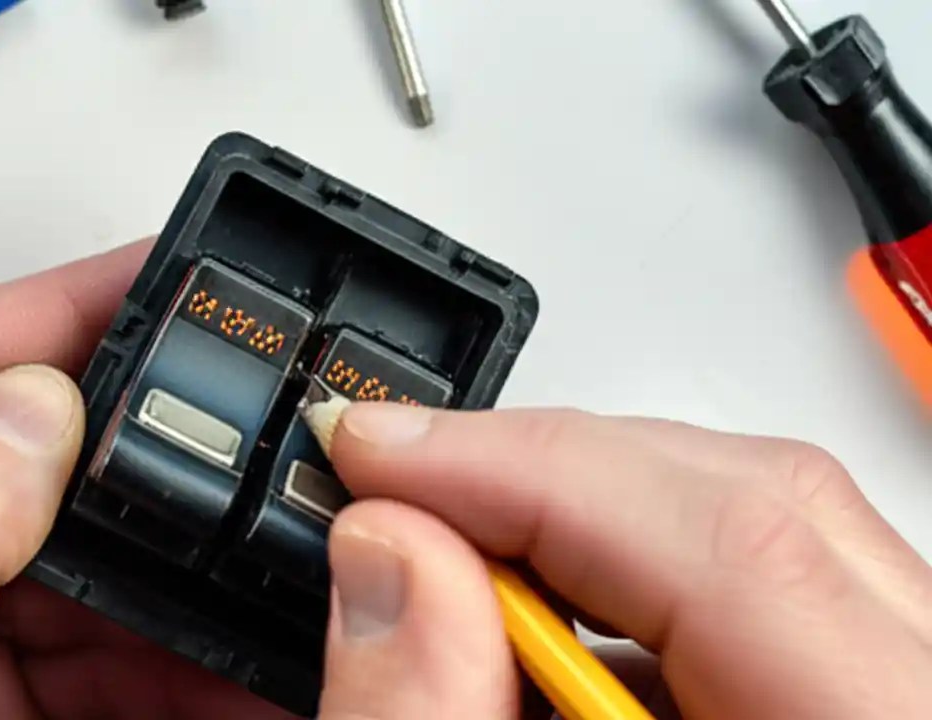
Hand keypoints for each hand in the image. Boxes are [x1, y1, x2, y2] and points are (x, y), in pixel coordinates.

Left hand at [0, 241, 291, 718]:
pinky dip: (165, 665)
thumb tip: (24, 412)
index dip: (53, 310)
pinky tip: (235, 670)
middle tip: (253, 452)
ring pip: (65, 572)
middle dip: (146, 461)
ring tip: (271, 576)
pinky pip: (79, 667)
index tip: (164, 281)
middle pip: (12, 468)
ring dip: (173, 576)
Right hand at [315, 405, 931, 718]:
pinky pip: (766, 593)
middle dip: (544, 478)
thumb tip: (388, 564)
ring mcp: (906, 698)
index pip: (737, 545)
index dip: (533, 468)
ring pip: (766, 530)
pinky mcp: (862, 695)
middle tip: (398, 490)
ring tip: (454, 560)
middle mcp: (920, 712)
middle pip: (761, 505)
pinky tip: (542, 624)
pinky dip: (632, 587)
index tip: (382, 450)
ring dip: (585, 529)